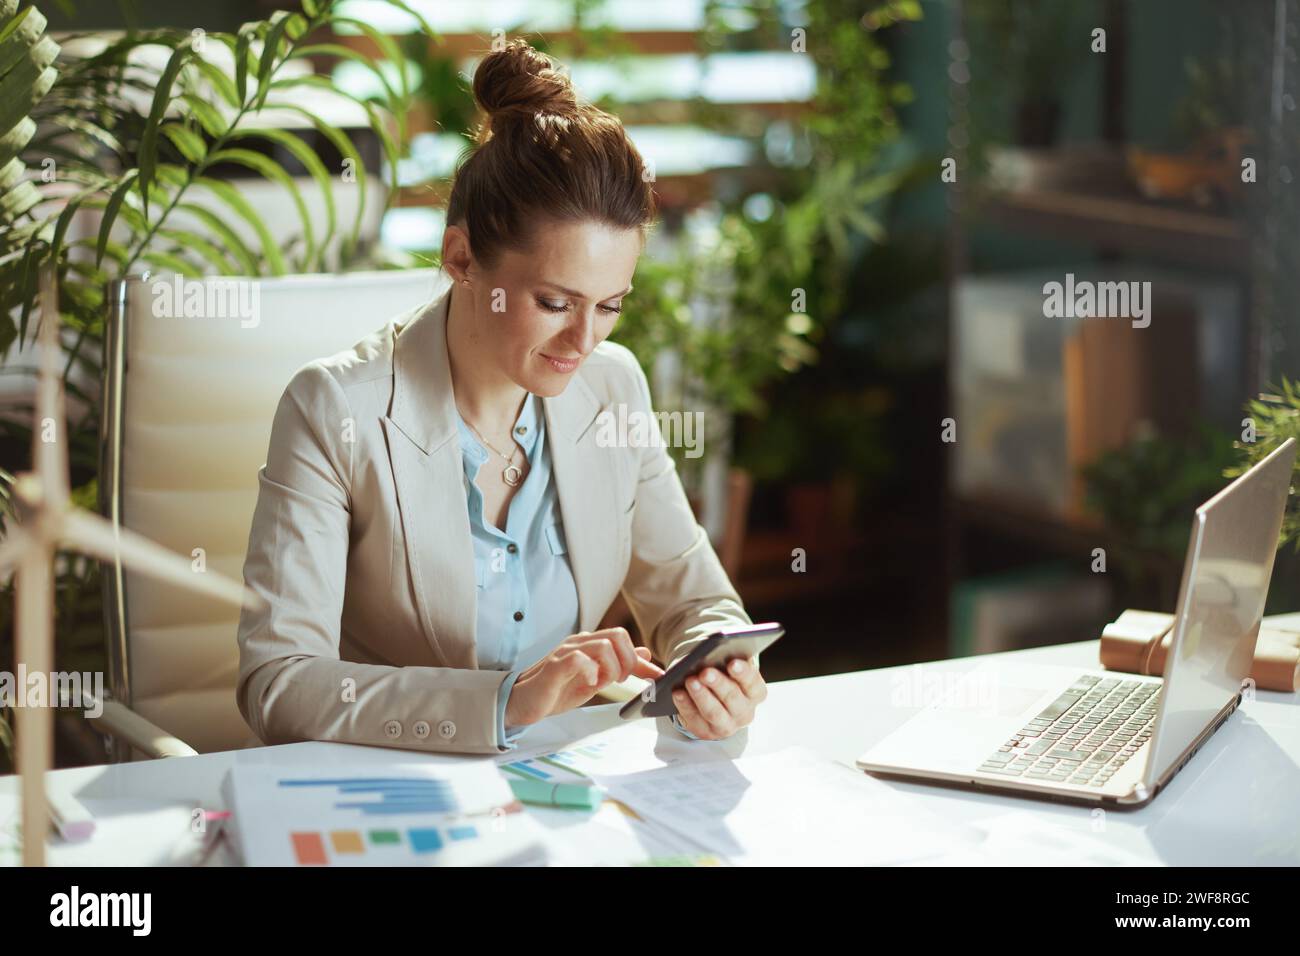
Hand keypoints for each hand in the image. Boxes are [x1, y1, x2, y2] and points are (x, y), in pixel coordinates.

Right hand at [505, 627, 663, 726]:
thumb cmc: (557, 690)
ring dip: (612, 668)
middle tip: (621, 681)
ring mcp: (566, 652)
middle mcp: (578, 642)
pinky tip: (589, 684)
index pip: (623, 639)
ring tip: (604, 683)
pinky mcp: (555, 666)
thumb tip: (644, 653)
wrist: (524, 702)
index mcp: (588, 644)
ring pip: (603, 645)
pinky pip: (580, 659)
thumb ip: (617, 666)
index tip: (657, 677)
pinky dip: (591, 672)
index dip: (643, 660)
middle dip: (628, 661)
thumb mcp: (594, 679)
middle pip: (617, 635)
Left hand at [672, 657, 766, 739]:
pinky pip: (694, 719)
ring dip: (701, 696)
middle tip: (705, 672)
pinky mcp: (706, 732)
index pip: (753, 683)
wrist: (714, 699)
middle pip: (732, 698)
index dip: (743, 673)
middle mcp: (744, 712)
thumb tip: (721, 649)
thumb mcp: (731, 666)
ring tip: (690, 680)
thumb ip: (730, 657)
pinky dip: (685, 705)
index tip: (732, 662)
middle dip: (718, 684)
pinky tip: (677, 692)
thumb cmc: (724, 676)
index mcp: (755, 693)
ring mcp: (726, 725)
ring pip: (714, 712)